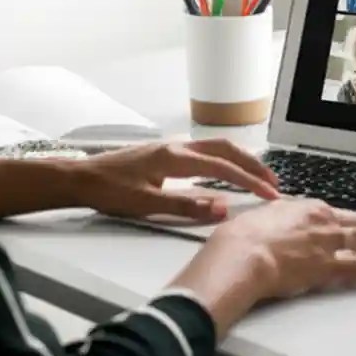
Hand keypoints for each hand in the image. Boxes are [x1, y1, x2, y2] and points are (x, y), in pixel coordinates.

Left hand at [68, 139, 279, 221]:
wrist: (82, 178)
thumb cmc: (109, 191)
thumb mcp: (146, 205)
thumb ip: (186, 206)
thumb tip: (222, 209)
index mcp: (175, 158)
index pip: (223, 168)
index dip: (249, 181)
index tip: (269, 195)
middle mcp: (176, 147)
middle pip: (225, 149)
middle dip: (253, 165)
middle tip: (273, 183)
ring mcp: (171, 147)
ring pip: (216, 147)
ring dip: (239, 160)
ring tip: (257, 177)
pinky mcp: (166, 153)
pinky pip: (204, 151)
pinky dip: (224, 159)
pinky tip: (225, 173)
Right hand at [168, 200, 355, 336]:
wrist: (243, 253)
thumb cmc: (242, 238)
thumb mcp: (258, 217)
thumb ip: (275, 219)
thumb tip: (276, 222)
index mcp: (305, 207)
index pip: (337, 214)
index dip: (353, 220)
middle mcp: (322, 222)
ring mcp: (329, 244)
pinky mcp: (330, 267)